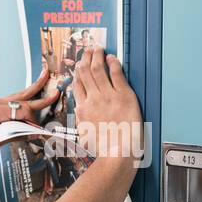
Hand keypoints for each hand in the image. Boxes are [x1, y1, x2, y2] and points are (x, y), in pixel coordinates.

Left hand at [0, 66, 58, 156]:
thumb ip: (13, 135)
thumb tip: (31, 132)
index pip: (23, 113)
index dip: (33, 124)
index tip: (39, 133)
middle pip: (24, 98)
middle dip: (41, 96)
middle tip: (57, 91)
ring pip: (19, 95)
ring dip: (34, 89)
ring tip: (45, 78)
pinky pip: (13, 100)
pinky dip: (24, 97)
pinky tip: (31, 94)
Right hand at [70, 46, 142, 160]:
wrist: (117, 153)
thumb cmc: (103, 150)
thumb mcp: (85, 136)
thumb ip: (82, 122)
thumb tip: (81, 115)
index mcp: (83, 110)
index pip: (77, 85)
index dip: (77, 72)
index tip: (79, 65)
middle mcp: (93, 99)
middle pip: (85, 73)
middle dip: (86, 58)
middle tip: (88, 50)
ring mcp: (108, 96)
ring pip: (98, 69)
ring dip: (97, 56)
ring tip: (98, 48)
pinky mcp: (124, 96)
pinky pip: (116, 74)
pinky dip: (113, 63)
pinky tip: (112, 57)